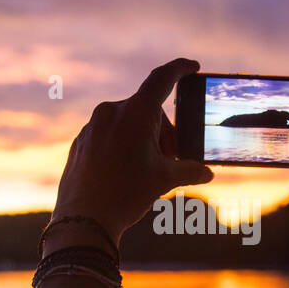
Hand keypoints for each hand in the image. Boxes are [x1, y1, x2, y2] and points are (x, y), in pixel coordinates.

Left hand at [50, 58, 213, 246]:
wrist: (83, 220)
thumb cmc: (125, 195)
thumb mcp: (164, 180)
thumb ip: (189, 170)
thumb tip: (206, 172)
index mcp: (134, 113)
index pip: (162, 78)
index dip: (180, 69)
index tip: (192, 67)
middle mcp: (111, 112)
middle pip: (148, 111)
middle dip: (164, 132)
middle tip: (171, 160)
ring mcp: (93, 127)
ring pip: (128, 124)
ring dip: (144, 141)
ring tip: (147, 172)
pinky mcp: (81, 142)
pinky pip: (109, 136)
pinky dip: (123, 147)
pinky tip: (125, 174)